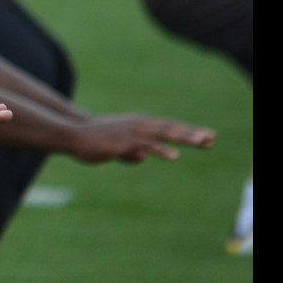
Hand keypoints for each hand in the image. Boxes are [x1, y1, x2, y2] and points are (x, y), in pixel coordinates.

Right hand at [67, 114, 215, 164]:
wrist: (72, 134)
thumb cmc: (93, 140)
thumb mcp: (116, 147)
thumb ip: (131, 152)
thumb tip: (142, 158)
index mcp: (139, 125)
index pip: (168, 127)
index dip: (188, 131)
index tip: (208, 137)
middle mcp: (139, 125)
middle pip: (170, 129)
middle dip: (191, 134)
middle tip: (211, 139)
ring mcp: (132, 133)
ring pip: (163, 134)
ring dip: (184, 138)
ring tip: (202, 143)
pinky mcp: (124, 143)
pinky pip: (146, 146)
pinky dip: (161, 150)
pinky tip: (174, 156)